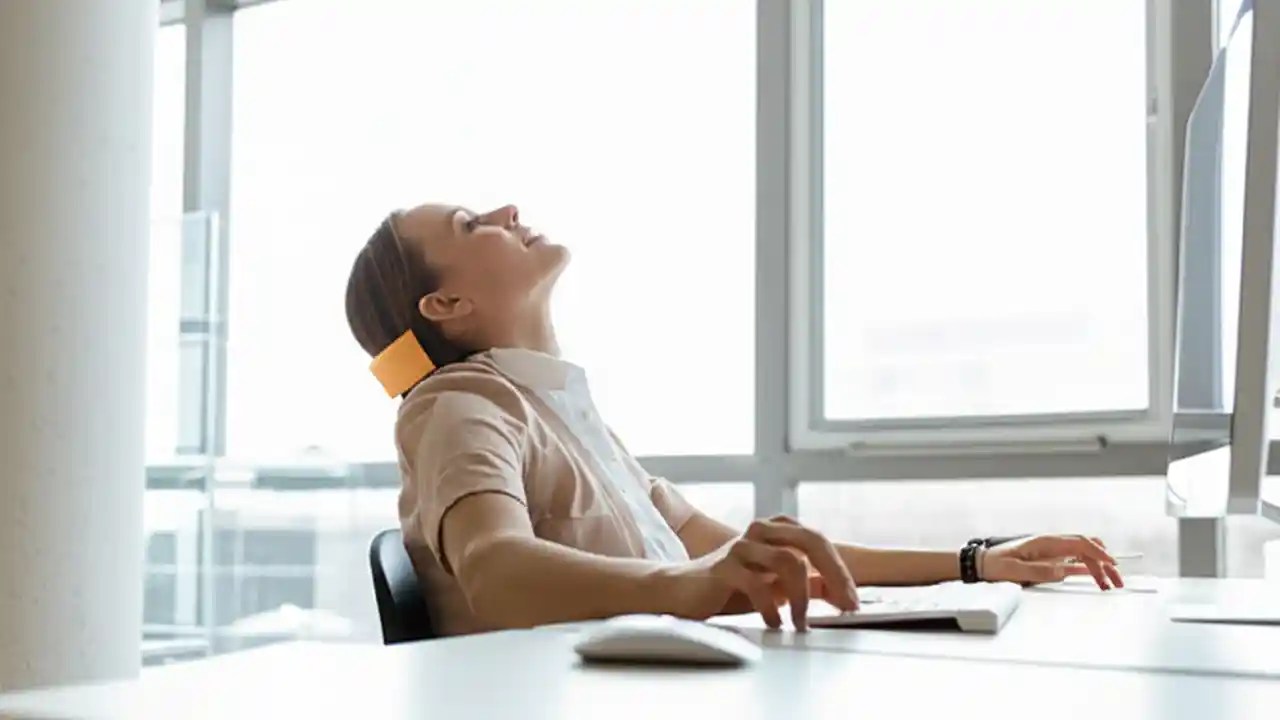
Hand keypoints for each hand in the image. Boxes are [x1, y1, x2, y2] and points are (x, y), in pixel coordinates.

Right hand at [673, 516, 859, 629]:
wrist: (680, 591)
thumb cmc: (728, 589)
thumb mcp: (773, 587)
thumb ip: (803, 585)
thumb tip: (838, 592)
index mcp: (775, 531)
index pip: (818, 541)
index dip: (840, 570)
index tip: (852, 602)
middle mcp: (760, 531)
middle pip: (810, 541)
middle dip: (834, 575)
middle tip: (845, 606)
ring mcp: (741, 546)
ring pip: (788, 561)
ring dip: (802, 598)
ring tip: (801, 624)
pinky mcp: (723, 567)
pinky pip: (758, 584)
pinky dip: (772, 608)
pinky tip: (775, 623)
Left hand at [982, 535, 1123, 589]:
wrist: (982, 564)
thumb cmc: (996, 564)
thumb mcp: (1016, 570)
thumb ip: (1041, 571)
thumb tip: (1064, 571)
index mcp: (1045, 542)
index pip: (1079, 543)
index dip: (1098, 553)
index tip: (1112, 564)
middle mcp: (1051, 544)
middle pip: (1086, 548)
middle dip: (1104, 562)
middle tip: (1117, 580)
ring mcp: (1052, 551)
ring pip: (1083, 556)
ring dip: (1098, 568)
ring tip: (1109, 585)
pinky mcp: (1050, 560)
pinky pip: (1074, 562)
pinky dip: (1087, 570)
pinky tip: (1096, 580)